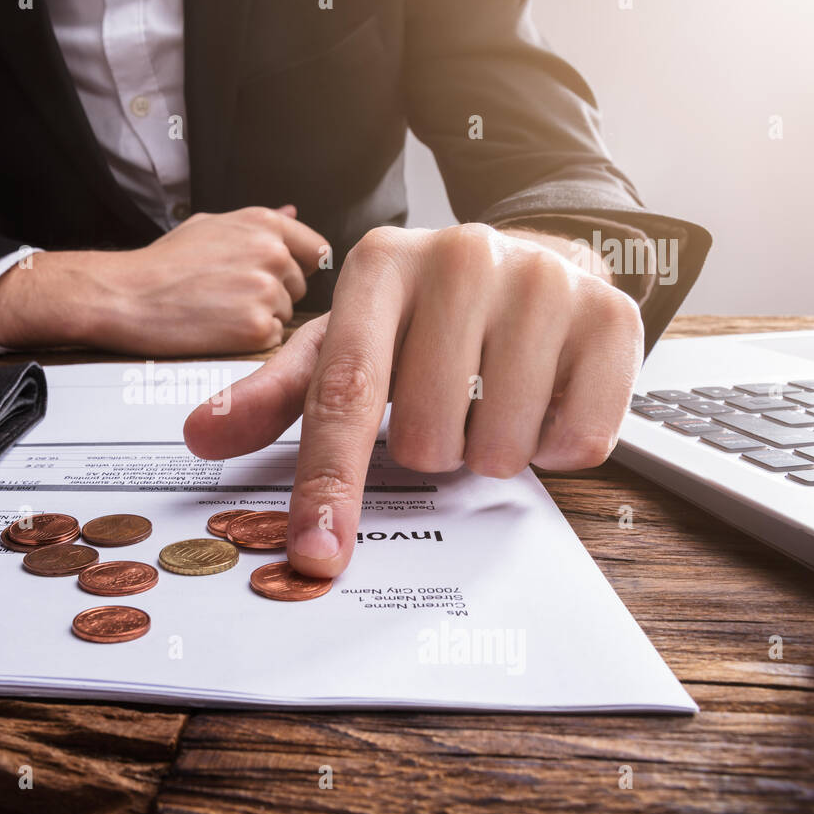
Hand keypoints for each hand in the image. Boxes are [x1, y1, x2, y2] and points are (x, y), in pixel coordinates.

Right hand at [0, 206, 326, 354]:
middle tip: (227, 296)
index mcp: (263, 224)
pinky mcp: (256, 327)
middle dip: (273, 294)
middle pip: (299, 286)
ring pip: (285, 314)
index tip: (277, 278)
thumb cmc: (162, 263)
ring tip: (217, 311)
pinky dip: (249, 341)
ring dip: (259, 318)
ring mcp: (265, 291)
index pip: (316, 250)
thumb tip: (292, 214)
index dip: (298, 268)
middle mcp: (271, 253)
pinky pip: (272, 339)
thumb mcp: (210, 225)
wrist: (126, 295)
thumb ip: (258, 223)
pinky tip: (218, 329)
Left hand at [183, 223, 643, 577]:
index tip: (318, 555)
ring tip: (493, 396)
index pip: (345, 394)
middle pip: (425, 438)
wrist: (540, 258)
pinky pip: (577, 443)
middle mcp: (461, 258)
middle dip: (429, 448)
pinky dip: (554, 446)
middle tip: (445, 405)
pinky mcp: (611, 315)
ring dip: (489, 449)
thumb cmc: (426, 316)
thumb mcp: (346, 341)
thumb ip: (276, 396)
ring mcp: (542, 280)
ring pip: (498, 448)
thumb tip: (202, 438)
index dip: (329, 484)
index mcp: (380, 267)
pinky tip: (544, 397)